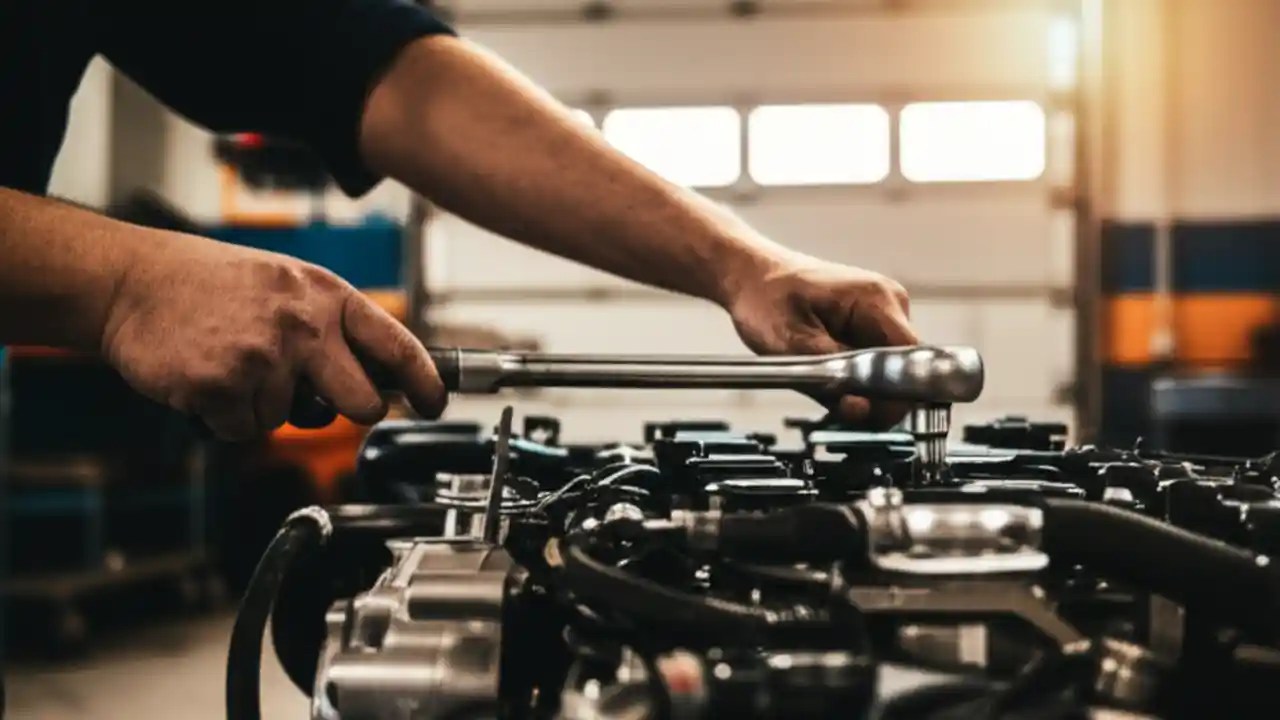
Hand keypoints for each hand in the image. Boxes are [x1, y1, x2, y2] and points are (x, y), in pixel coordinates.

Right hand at [100, 232, 445, 440]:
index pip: (395, 343)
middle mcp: (303, 325)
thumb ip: (331, 324)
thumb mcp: (285, 283)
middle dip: (346, 410)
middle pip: (361, 402)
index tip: (436, 404)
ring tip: (232, 362)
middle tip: (315, 396)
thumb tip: (377, 373)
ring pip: (290, 419)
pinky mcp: (224, 387)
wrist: (132, 282)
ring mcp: (264, 357)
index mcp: (325, 296)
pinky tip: (207, 378)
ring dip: (262, 405)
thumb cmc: (210, 284)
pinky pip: (244, 430)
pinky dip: (225, 417)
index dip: (424, 380)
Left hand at [728, 254, 918, 427]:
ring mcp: (884, 313)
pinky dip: (853, 377)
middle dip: (871, 394)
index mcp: (877, 298)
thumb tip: (864, 409)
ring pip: (888, 370)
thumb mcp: (790, 345)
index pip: (912, 359)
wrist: (751, 275)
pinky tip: (826, 372)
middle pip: (902, 368)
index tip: (865, 410)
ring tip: (820, 379)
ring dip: (858, 386)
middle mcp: (890, 302)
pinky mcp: (872, 325)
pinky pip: (874, 363)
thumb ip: (830, 379)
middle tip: (832, 399)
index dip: (894, 393)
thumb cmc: (764, 298)